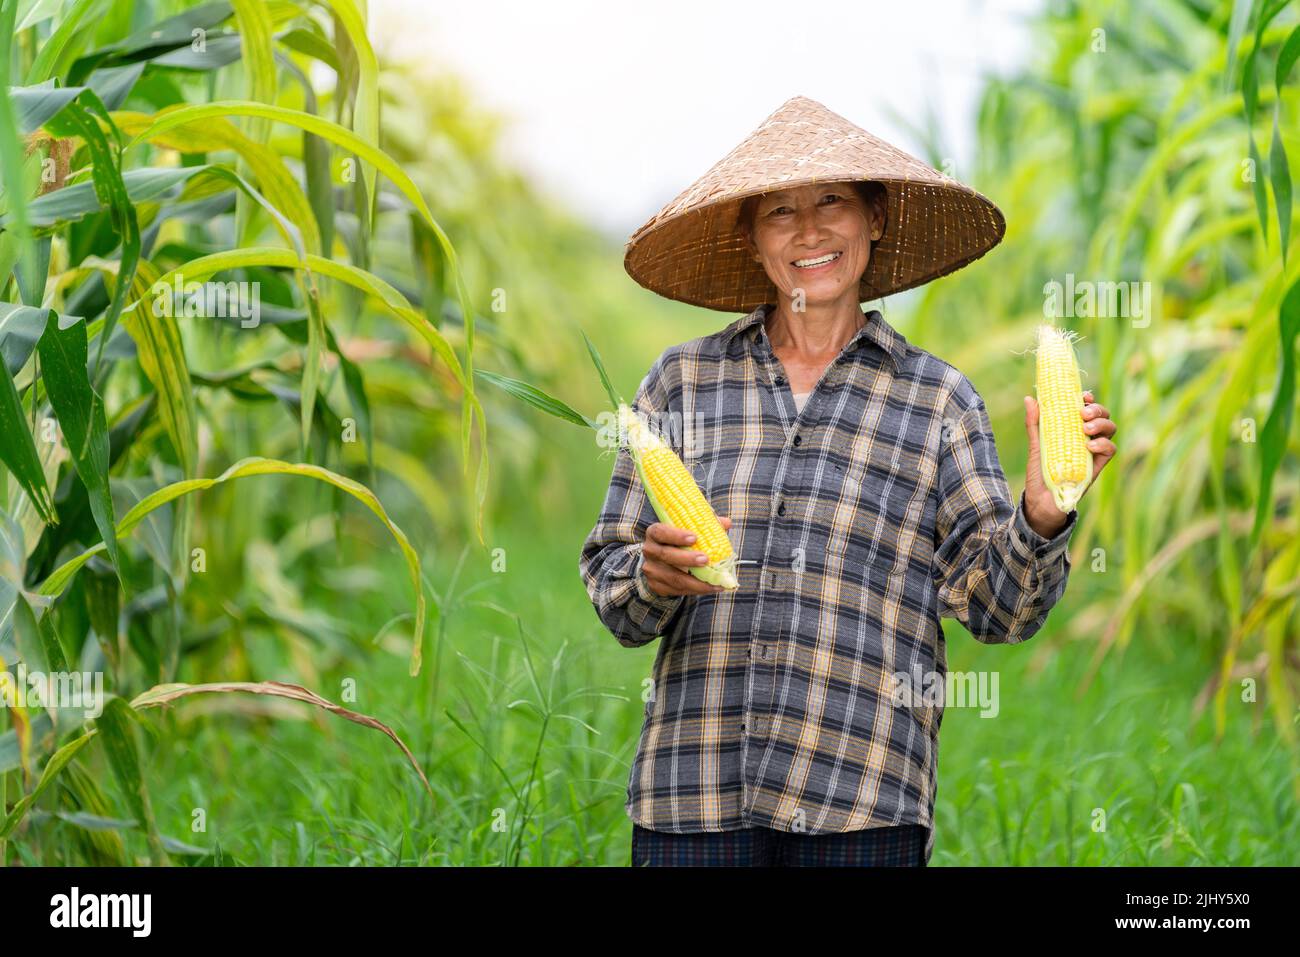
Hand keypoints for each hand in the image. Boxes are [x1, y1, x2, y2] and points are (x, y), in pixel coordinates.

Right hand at [642, 516, 733, 596]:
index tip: (695, 538)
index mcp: (655, 533)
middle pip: (666, 555)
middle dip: (687, 559)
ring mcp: (652, 570)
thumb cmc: (678, 542)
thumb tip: (727, 523)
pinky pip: (676, 590)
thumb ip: (706, 525)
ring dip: (696, 581)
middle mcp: (650, 551)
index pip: (661, 532)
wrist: (661, 562)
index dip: (676, 535)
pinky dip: (695, 590)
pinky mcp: (656, 586)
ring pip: (673, 577)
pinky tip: (709, 588)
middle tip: (706, 560)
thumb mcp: (687, 530)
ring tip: (715, 582)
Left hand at [1022, 389, 1116, 536]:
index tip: (1083, 395)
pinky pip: (1110, 450)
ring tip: (1086, 428)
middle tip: (1083, 413)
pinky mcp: (1098, 466)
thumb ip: (1034, 422)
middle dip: (1097, 409)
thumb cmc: (1039, 472)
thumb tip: (1029, 398)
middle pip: (1103, 416)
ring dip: (1101, 424)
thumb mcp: (1035, 445)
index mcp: (1074, 429)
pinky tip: (1090, 445)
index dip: (1089, 400)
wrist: (1041, 500)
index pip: (1087, 409)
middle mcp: (1087, 438)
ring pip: (1110, 430)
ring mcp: (1094, 451)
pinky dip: (1104, 444)